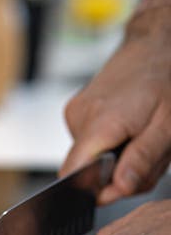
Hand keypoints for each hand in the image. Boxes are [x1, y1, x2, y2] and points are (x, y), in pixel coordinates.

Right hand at [60, 23, 170, 203]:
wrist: (155, 44)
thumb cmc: (165, 79)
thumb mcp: (167, 126)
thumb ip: (141, 160)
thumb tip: (118, 189)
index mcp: (99, 123)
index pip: (73, 174)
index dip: (96, 189)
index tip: (124, 184)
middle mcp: (78, 118)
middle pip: (87, 170)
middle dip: (120, 174)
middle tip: (150, 155)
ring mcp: (75, 113)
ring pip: (91, 158)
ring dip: (119, 159)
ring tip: (143, 136)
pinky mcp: (77, 111)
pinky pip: (90, 143)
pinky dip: (112, 145)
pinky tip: (131, 129)